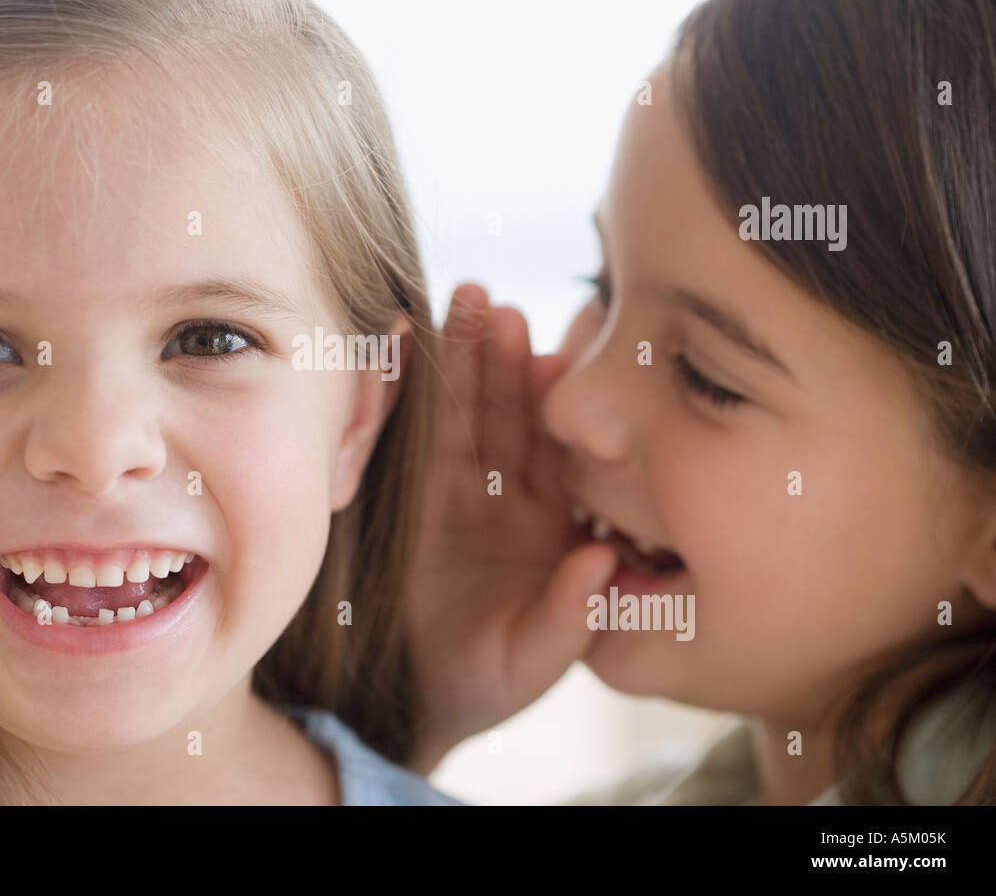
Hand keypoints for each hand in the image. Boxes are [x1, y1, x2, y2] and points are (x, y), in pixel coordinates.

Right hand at [405, 284, 616, 773]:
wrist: (410, 701)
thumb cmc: (484, 684)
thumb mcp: (534, 662)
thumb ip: (570, 617)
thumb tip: (597, 560)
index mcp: (555, 524)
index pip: (565, 450)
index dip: (564, 402)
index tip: (564, 354)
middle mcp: (509, 495)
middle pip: (513, 413)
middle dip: (508, 359)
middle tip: (503, 306)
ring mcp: (456, 488)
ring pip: (464, 410)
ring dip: (465, 356)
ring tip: (466, 301)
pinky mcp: (406, 491)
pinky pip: (411, 432)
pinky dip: (409, 386)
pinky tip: (409, 340)